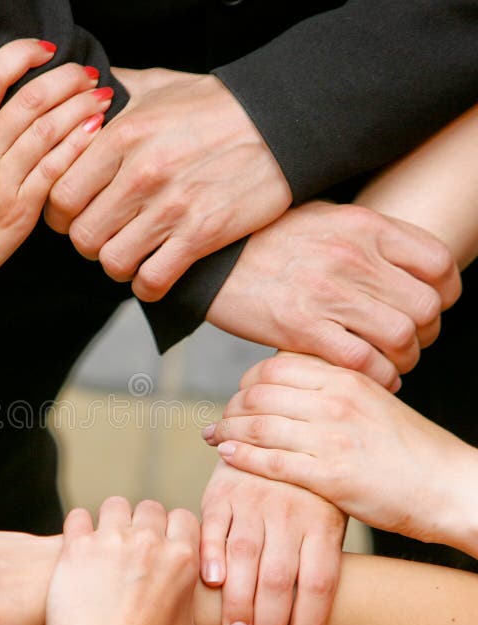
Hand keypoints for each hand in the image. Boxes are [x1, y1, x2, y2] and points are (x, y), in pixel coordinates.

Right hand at [0, 39, 113, 280]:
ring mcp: (0, 181)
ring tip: (101, 98)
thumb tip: (14, 93)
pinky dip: (80, 144)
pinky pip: (56, 168)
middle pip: (30, 100)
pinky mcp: (22, 208)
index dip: (22, 55)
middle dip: (67, 80)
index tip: (46, 51)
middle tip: (86, 74)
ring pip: (48, 130)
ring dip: (81, 108)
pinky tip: (96, 131)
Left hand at [45, 68, 290, 301]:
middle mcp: (142, 172)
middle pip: (83, 236)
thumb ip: (113, 95)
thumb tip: (77, 95)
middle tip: (106, 235)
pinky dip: (148, 285)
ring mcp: (173, 207)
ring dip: (118, 267)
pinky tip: (155, 271)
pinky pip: (152, 281)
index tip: (75, 216)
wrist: (283, 122)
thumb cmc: (217, 106)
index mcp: (122, 135)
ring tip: (131, 255)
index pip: (62, 195)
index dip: (61, 215)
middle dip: (89, 243)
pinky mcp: (202, 234)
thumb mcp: (158, 86)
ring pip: (112, 263)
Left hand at [48, 498, 210, 624]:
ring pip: (114, 505)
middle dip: (142, 523)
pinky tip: (78, 546)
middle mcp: (149, 542)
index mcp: (182, 558)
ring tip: (104, 543)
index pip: (183, 518)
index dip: (173, 529)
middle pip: (149, 508)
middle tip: (132, 547)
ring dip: (111, 520)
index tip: (162, 544)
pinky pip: (77, 517)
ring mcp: (111, 540)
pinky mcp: (77, 546)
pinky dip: (78, 528)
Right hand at [200, 460, 345, 624]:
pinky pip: (215, 526)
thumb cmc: (304, 491)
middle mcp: (289, 512)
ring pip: (246, 558)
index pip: (318, 584)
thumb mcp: (326, 515)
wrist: (273, 433)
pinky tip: (211, 583)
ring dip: (239, 604)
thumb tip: (310, 623)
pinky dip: (211, 554)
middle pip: (280, 579)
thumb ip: (316, 559)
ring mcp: (254, 501)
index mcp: (322, 523)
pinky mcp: (222, 492)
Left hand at [204, 353, 477, 551]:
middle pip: (259, 393)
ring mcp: (332, 437)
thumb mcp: (375, 401)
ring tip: (215, 436)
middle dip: (232, 406)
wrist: (452, 486)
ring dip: (228, 431)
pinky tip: (226, 455)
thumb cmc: (412, 448)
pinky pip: (269, 461)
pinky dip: (241, 457)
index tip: (240, 395)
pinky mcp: (330, 475)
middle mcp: (336, 401)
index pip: (276, 366)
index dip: (248, 380)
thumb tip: (293, 383)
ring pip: (258, 425)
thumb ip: (335, 389)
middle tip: (221, 419)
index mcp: (347, 378)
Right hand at [207, 202, 459, 388]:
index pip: (439, 264)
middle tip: (410, 342)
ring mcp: (328, 295)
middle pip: (427, 307)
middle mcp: (353, 258)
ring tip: (391, 363)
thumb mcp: (320, 217)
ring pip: (401, 338)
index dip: (445, 293)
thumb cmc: (263, 239)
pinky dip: (377, 376)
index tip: (432, 307)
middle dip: (427, 333)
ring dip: (405, 359)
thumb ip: (364, 236)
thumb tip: (401, 259)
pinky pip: (362, 363)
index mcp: (364, 227)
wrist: (208, 259)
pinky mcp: (301, 328)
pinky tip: (371, 376)